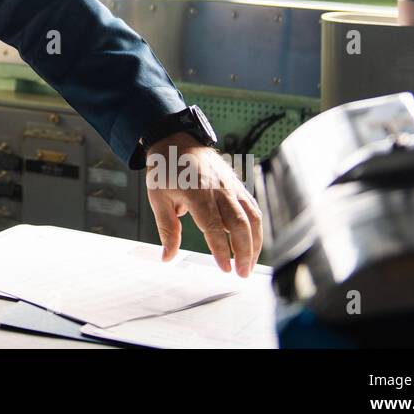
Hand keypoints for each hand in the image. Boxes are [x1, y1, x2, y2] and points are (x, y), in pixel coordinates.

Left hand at [143, 132, 262, 276]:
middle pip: (240, 224)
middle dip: (245, 252)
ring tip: (249, 264)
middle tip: (242, 273)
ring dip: (254, 243)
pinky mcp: (237, 185)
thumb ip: (167, 229)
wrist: (176, 140)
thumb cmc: (165, 170)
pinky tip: (251, 243)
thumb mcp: (158, 198)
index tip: (225, 269)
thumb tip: (167, 257)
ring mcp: (231, 186)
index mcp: (197, 192)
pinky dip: (255, 228)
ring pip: (252, 217)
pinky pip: (252, 208)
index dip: (221, 249)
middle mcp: (219, 189)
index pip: (214, 226)